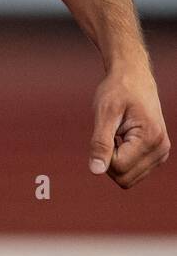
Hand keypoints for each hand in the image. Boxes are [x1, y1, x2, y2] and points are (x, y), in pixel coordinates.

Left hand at [88, 59, 169, 187]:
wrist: (133, 76)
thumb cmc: (118, 90)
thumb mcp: (105, 112)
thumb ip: (100, 143)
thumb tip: (95, 171)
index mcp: (151, 138)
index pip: (119, 167)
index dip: (103, 153)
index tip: (105, 130)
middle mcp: (161, 150)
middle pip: (125, 179)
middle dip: (109, 160)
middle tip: (110, 133)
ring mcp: (161, 154)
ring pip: (129, 178)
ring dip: (116, 160)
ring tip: (117, 134)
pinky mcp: (157, 155)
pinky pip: (133, 171)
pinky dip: (122, 159)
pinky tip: (122, 138)